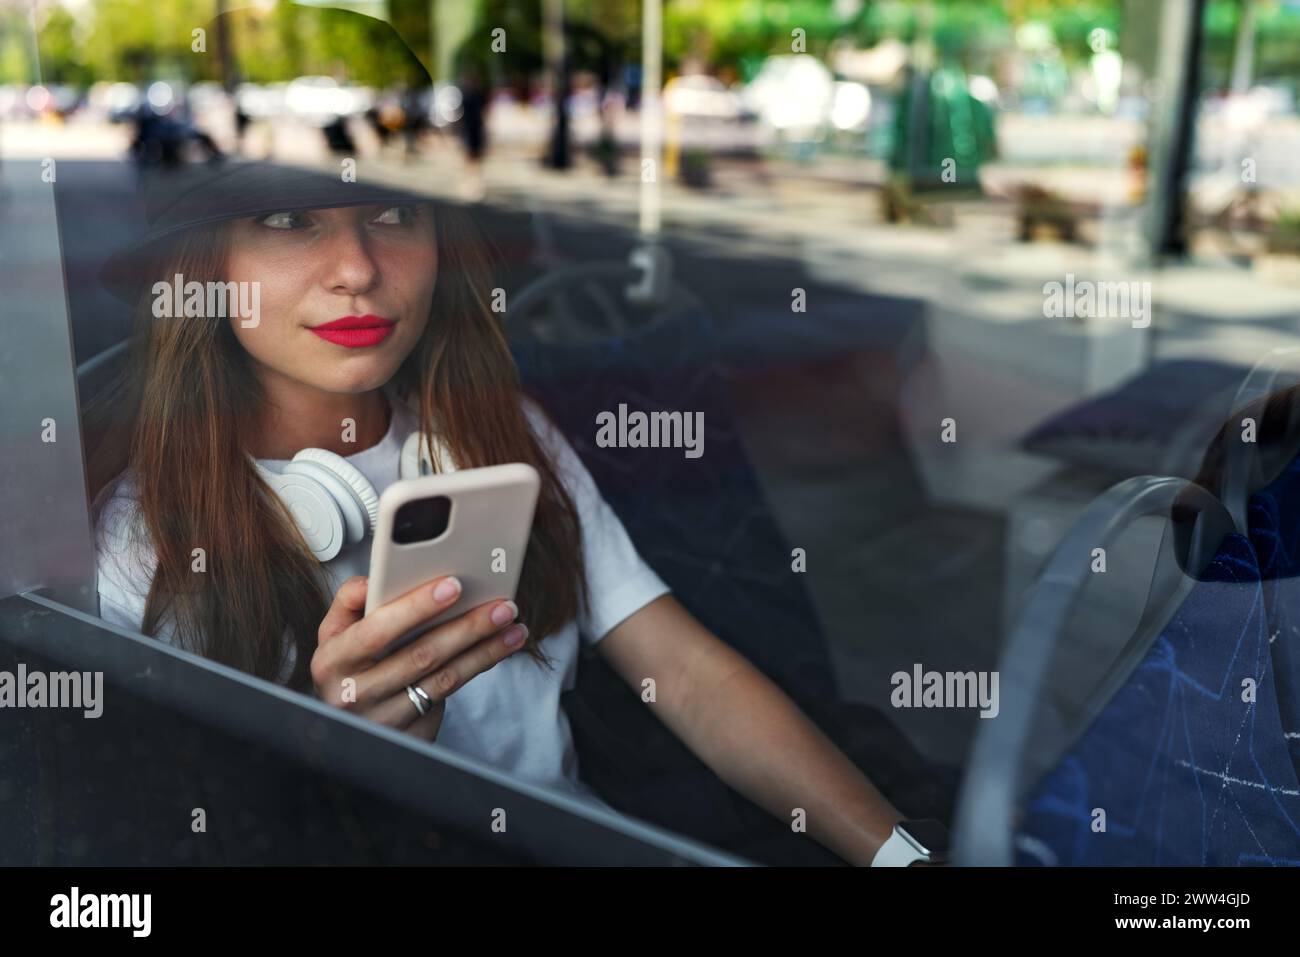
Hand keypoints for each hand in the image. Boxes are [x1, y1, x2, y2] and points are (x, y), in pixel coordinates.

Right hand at [310, 575, 527, 741]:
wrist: (351, 730)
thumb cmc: (348, 669)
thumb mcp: (334, 636)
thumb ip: (350, 603)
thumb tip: (373, 581)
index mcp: (333, 661)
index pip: (376, 630)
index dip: (415, 608)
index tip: (453, 585)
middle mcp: (354, 692)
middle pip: (421, 655)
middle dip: (467, 627)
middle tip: (502, 606)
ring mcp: (384, 717)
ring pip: (444, 677)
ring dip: (484, 648)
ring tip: (513, 625)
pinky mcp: (411, 731)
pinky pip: (451, 692)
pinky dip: (479, 665)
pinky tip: (501, 647)